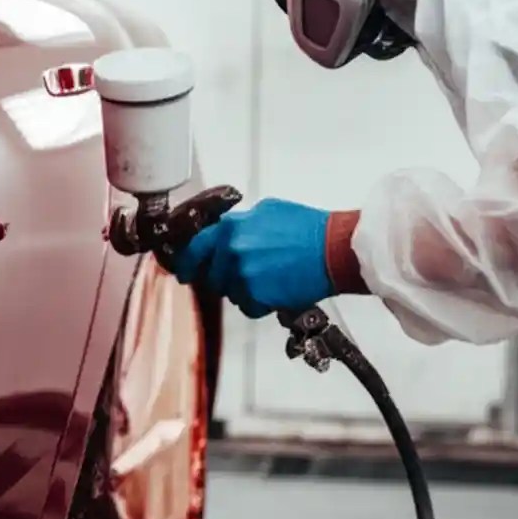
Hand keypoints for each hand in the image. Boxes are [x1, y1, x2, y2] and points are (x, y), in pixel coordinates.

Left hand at [173, 198, 332, 318]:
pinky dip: (259, 303)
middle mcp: (231, 251)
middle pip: (212, 275)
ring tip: (270, 278)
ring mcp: (242, 276)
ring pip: (230, 292)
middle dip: (225, 277)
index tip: (184, 271)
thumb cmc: (309, 229)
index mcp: (231, 227)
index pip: (196, 247)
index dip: (187, 262)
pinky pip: (247, 306)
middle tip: (247, 274)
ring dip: (244, 289)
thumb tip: (228, 231)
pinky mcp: (256, 297)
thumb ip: (242, 223)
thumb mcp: (268, 211)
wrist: (333, 249)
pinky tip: (276, 290)